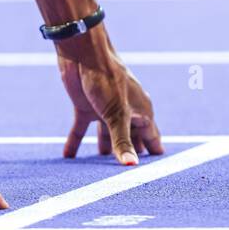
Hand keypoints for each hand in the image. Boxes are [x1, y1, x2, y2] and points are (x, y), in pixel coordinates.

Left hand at [56, 35, 163, 164]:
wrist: (83, 53)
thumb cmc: (108, 78)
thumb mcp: (117, 114)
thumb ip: (123, 141)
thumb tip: (131, 166)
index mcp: (140, 111)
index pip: (151, 137)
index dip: (154, 152)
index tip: (160, 170)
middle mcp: (125, 112)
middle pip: (130, 138)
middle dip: (131, 154)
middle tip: (134, 176)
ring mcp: (104, 111)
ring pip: (106, 136)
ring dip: (104, 151)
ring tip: (100, 173)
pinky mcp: (85, 108)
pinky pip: (81, 130)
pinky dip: (75, 142)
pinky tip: (68, 156)